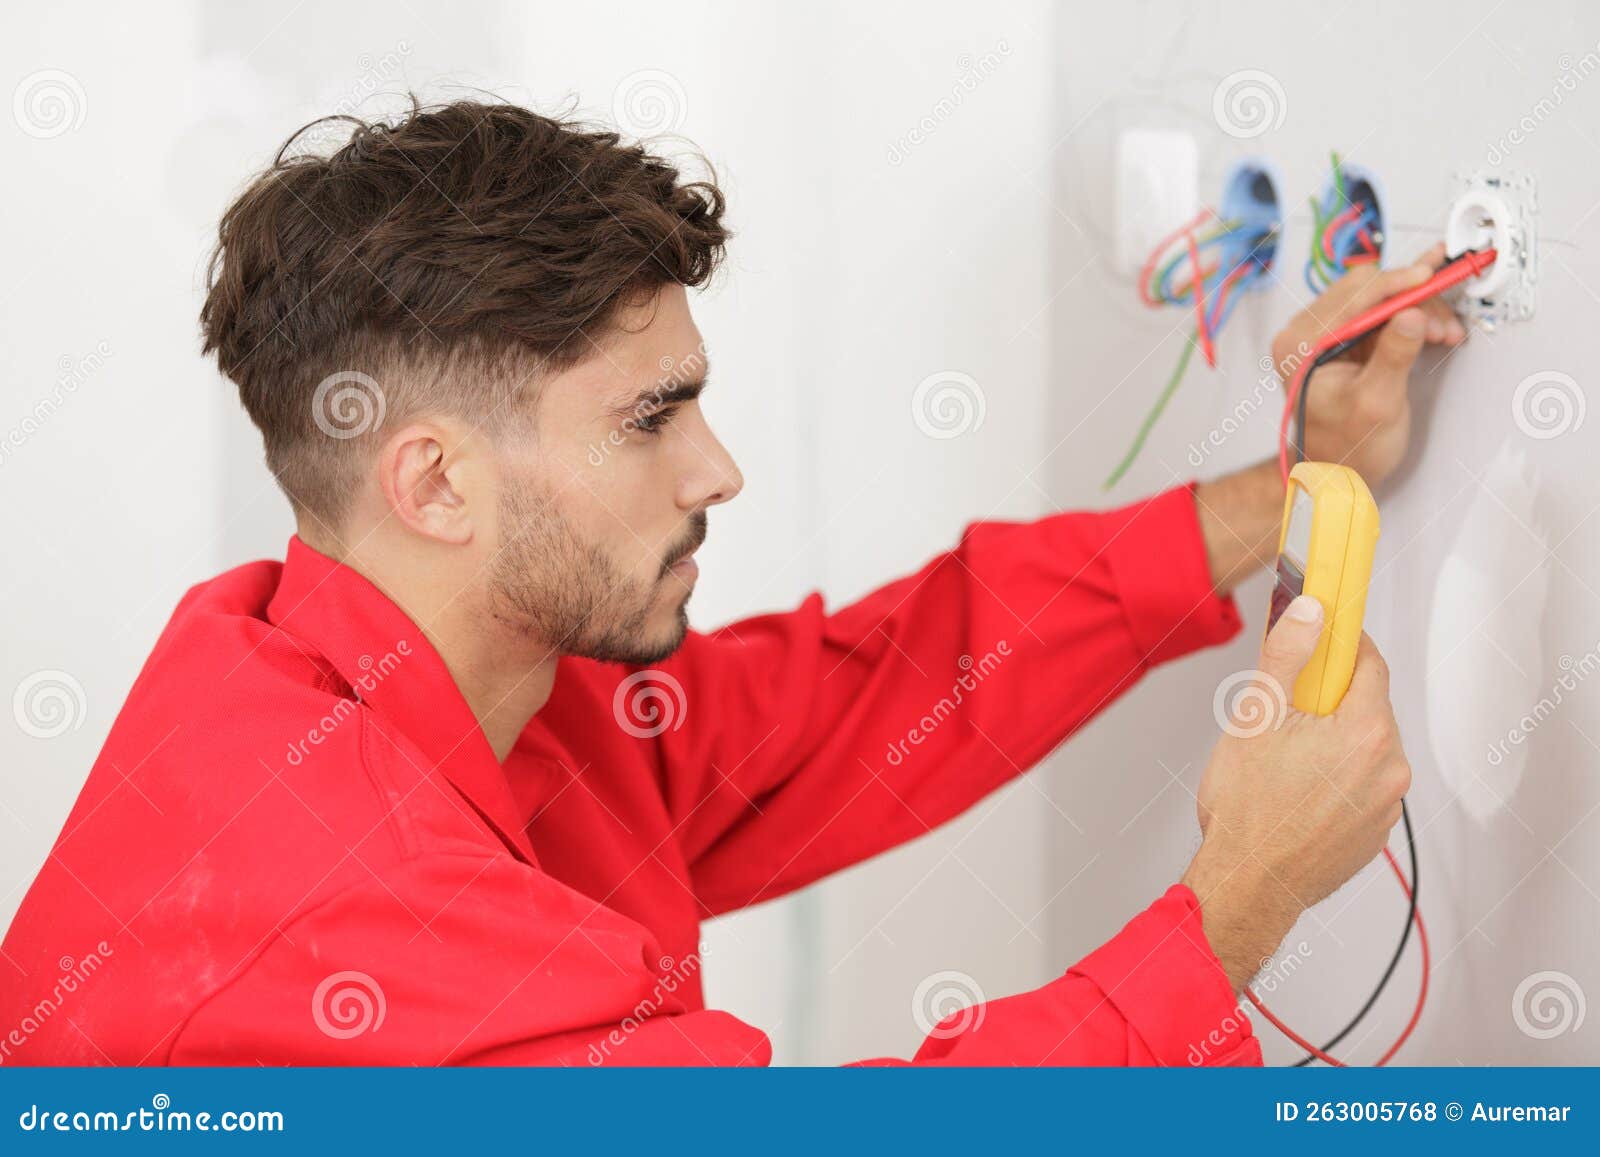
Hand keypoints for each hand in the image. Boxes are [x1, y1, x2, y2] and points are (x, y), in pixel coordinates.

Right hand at [1180, 596, 1411, 990]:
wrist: (1249, 885)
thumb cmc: (1247, 811)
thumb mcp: (1255, 718)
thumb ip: (1288, 657)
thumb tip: (1311, 612)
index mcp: (1366, 731)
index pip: (1369, 663)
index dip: (1344, 644)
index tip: (1326, 636)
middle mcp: (1390, 767)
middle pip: (1368, 706)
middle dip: (1330, 699)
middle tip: (1285, 710)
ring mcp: (1387, 804)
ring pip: (1364, 747)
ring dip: (1333, 741)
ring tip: (1284, 761)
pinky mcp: (1376, 831)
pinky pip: (1363, 785)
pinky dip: (1337, 778)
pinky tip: (1296, 792)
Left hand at [1269, 243, 1466, 487]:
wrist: (1337, 472)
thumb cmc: (1346, 449)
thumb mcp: (1376, 405)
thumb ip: (1393, 357)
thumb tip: (1412, 316)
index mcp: (1299, 346)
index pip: (1350, 298)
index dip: (1395, 284)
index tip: (1429, 278)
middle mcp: (1306, 333)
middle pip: (1367, 290)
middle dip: (1412, 300)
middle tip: (1443, 324)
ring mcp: (1326, 334)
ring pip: (1380, 297)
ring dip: (1417, 309)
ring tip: (1444, 334)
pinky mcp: (1347, 339)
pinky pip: (1383, 312)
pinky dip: (1412, 316)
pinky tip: (1435, 326)